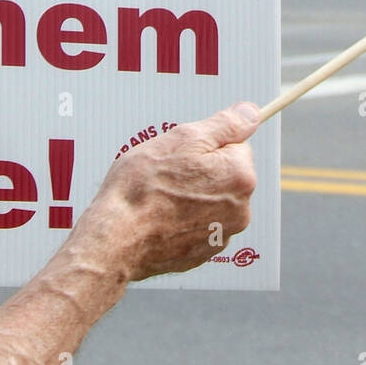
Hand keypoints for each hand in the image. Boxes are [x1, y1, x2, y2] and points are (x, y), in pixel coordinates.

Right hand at [73, 102, 259, 281]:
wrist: (114, 241)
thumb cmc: (142, 189)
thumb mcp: (183, 139)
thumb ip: (226, 125)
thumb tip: (251, 112)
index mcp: (241, 177)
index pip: (236, 146)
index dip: (206, 145)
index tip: (183, 154)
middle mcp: (241, 209)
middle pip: (226, 175)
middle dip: (201, 171)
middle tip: (168, 175)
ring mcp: (223, 234)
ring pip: (212, 200)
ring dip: (193, 195)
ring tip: (161, 198)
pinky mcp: (205, 252)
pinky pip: (199, 225)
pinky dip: (184, 220)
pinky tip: (160, 219)